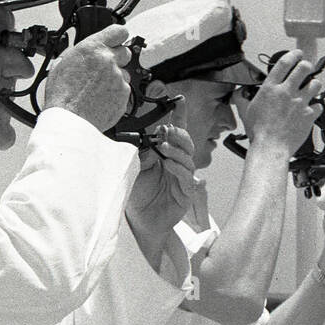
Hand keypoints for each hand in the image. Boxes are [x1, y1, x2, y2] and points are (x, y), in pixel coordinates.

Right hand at [43, 22, 134, 131]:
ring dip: (115, 78)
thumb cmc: (62, 95)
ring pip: (124, 73)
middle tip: (104, 68)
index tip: (117, 40)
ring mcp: (118, 78)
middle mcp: (108, 60)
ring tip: (98, 89)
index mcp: (93, 48)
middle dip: (117, 58)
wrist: (70, 119)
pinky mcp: (124, 95)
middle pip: (125, 52)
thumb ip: (81, 53)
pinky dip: (116, 94)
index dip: (118, 36)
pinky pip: (124, 90)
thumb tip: (86, 52)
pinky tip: (101, 99)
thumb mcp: (63, 63)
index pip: (118, 31)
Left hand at [126, 119, 196, 243]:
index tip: (180, 102)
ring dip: (177, 150)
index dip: (180, 118)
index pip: (175, 135)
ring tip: (164, 146)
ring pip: (188, 160)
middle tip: (168, 130)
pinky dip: (179, 169)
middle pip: (186, 145)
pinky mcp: (186, 195)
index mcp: (166, 157)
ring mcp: (183, 180)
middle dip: (179, 134)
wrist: (139, 222)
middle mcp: (177, 166)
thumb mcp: (136, 168)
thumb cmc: (138, 197)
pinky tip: (169, 164)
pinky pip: (188, 179)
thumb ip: (144, 153)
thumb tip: (150, 137)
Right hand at [241, 49, 324, 154]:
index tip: (297, 54)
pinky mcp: (309, 115)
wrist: (270, 148)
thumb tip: (239, 92)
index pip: (284, 63)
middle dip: (307, 66)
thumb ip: (242, 98)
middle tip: (307, 68)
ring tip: (312, 88)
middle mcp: (287, 92)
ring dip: (314, 84)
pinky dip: (316, 107)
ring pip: (315, 84)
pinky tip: (312, 109)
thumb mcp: (246, 111)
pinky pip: (319, 105)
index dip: (293, 55)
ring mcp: (300, 103)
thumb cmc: (259, 132)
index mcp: (271, 88)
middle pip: (303, 68)